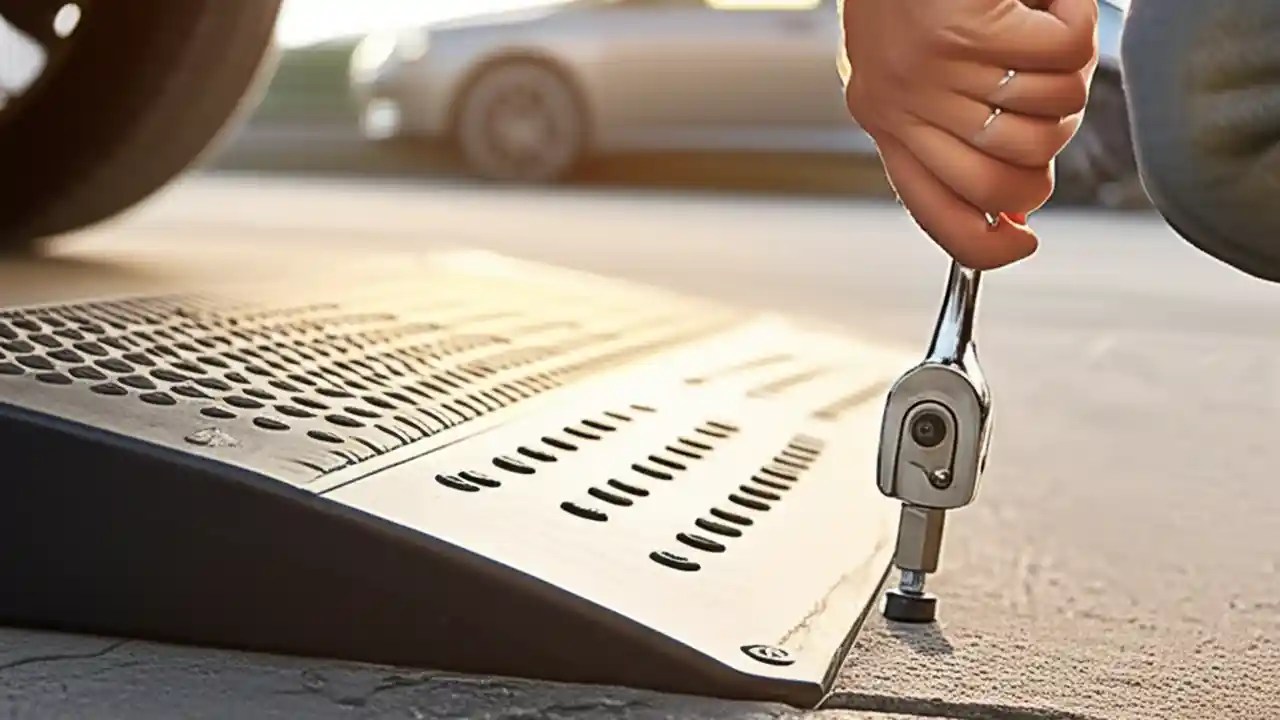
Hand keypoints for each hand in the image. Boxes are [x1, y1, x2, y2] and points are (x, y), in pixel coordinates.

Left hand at [841, 0, 1098, 269]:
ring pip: (1050, 113)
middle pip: (1011, 183)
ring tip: (1044, 30)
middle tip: (1048, 96)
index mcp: (885, 122)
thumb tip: (1020, 208)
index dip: (987, 249)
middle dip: (1050, 146)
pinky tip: (1053, 1)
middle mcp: (901, 105)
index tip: (1026, 242)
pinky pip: (1064, 55)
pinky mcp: (966, 29)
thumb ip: (954, 136)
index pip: (938, 217)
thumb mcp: (914, 72)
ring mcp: (932, 71)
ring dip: (1069, 71)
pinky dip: (1076, 21)